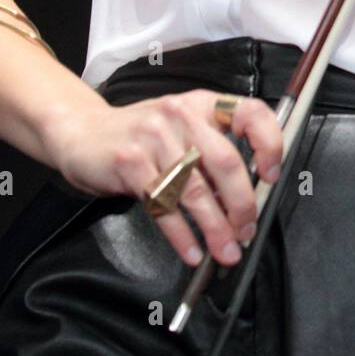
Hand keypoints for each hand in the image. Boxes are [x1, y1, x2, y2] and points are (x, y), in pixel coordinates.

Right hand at [52, 89, 283, 268]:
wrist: (83, 133)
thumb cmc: (141, 136)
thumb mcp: (181, 128)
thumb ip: (213, 150)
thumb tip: (250, 194)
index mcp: (203, 104)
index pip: (250, 113)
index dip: (269, 144)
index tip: (272, 177)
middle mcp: (181, 115)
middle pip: (226, 163)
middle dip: (242, 205)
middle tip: (246, 232)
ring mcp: (154, 137)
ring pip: (196, 190)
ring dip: (215, 228)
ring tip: (225, 251)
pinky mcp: (130, 162)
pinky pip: (164, 206)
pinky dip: (182, 235)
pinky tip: (192, 251)